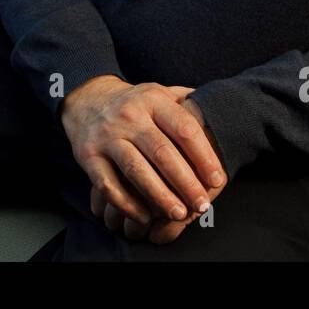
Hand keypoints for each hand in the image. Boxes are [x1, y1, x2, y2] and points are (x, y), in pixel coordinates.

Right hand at [60, 77, 226, 238]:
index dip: (204, 156)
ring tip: (179, 213)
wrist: (87, 100)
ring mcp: (107, 136)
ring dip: (160, 196)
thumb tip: (221, 110)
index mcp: (152, 99)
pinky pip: (108, 185)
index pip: (184, 128)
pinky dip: (127, 204)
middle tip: (202, 204)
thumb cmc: (135, 103)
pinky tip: (145, 216)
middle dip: (186, 182)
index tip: (217, 179)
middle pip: (162, 152)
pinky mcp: (88, 156)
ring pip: (136, 170)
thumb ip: (187, 102)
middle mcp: (129, 116)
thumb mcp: (160, 92)